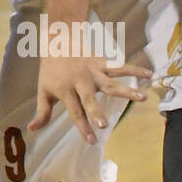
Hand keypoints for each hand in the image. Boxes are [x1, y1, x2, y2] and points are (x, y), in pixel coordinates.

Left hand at [29, 54, 150, 143]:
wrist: (57, 41)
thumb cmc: (50, 71)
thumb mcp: (43, 90)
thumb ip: (42, 112)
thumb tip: (32, 130)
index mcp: (65, 89)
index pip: (74, 111)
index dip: (82, 126)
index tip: (92, 140)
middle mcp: (80, 81)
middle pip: (89, 98)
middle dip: (96, 110)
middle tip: (104, 124)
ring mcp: (93, 72)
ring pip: (110, 83)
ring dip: (126, 90)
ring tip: (142, 97)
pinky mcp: (101, 64)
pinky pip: (120, 67)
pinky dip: (134, 69)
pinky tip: (149, 74)